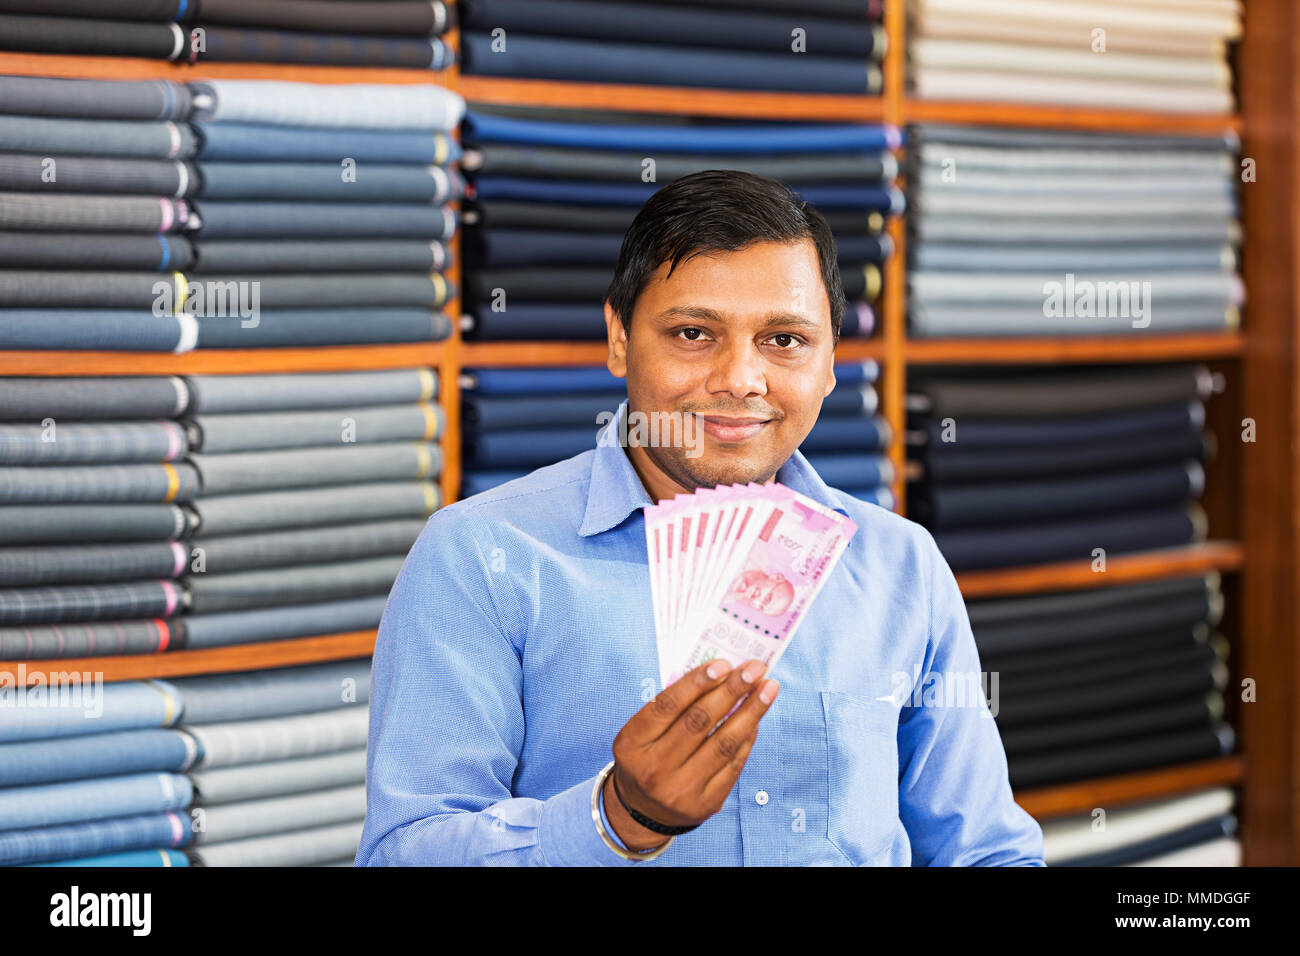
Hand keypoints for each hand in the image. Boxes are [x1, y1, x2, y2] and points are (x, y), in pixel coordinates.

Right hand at [603, 658, 778, 851]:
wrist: (644, 811)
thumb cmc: (647, 757)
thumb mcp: (642, 733)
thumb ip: (673, 707)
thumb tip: (720, 676)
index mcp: (632, 744)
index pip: (668, 705)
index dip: (697, 681)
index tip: (724, 663)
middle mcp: (654, 768)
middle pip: (699, 722)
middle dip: (732, 690)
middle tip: (755, 668)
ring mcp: (680, 790)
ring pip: (724, 743)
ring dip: (751, 711)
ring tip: (768, 688)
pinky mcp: (705, 804)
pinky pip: (734, 764)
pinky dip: (748, 737)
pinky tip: (758, 718)